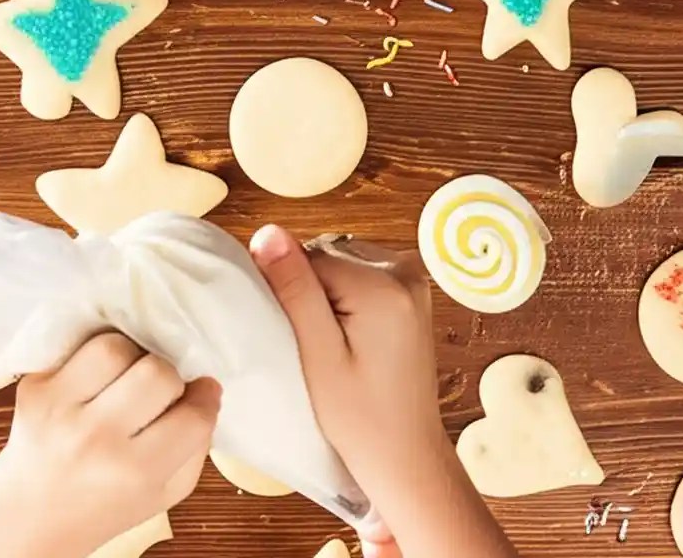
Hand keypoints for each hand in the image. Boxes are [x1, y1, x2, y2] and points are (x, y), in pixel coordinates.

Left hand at [0, 333, 220, 557]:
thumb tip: (207, 389)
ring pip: (117, 348)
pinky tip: (99, 377)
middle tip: (159, 395)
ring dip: (132, 359)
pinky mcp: (33, 389)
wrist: (31, 515)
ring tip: (127, 380)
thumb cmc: (107, 502)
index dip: (204, 401)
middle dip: (168, 380)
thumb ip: (197, 445)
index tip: (200, 396)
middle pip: (159, 373)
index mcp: (135, 473)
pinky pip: (80, 346)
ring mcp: (59, 411)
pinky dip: (99, 355)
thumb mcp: (166, 492)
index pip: (194, 417)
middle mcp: (95, 440)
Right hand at [250, 227, 516, 557]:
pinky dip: (347, 295)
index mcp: (384, 286)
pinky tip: (350, 337)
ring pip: (341, 261)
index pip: (309, 257)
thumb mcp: (317, 355)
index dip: (290, 293)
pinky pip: (361, 272)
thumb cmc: (358, 417)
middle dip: (311, 290)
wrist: (405, 451)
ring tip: (335, 345)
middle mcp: (405, 271)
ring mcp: (413, 279)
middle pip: (327, 254)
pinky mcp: (412, 290)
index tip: (296, 336)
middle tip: (317, 346)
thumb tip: (268, 232)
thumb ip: (295, 289)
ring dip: (328, 292)